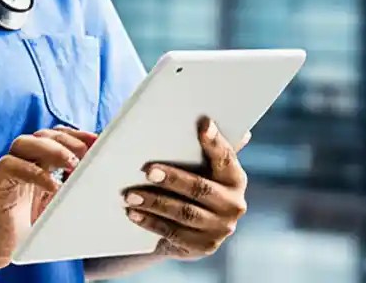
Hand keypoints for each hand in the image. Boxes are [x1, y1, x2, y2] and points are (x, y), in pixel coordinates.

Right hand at [0, 126, 97, 264]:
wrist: (4, 244)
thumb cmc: (34, 222)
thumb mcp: (61, 201)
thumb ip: (75, 186)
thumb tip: (101, 176)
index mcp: (42, 158)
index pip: (59, 135)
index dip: (78, 134)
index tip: (98, 141)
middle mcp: (25, 157)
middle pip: (44, 135)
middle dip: (68, 141)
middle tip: (87, 154)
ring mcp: (11, 167)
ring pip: (24, 142)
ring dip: (51, 150)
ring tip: (71, 164)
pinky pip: (11, 166)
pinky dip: (34, 173)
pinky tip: (52, 186)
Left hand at [122, 116, 250, 260]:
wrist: (192, 231)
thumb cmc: (193, 185)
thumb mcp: (202, 168)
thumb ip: (205, 148)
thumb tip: (208, 119)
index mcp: (235, 178)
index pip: (226, 157)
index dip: (215, 142)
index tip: (203, 124)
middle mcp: (234, 204)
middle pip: (200, 189)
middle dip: (173, 178)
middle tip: (147, 170)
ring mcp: (220, 229)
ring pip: (184, 213)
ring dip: (154, 203)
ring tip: (129, 194)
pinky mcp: (203, 247)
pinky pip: (173, 234)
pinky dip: (150, 223)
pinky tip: (132, 213)